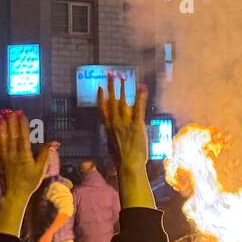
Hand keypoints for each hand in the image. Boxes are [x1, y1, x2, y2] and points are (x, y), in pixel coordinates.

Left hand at [0, 110, 55, 203]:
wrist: (15, 195)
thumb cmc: (30, 182)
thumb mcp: (41, 169)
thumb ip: (45, 154)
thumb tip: (54, 142)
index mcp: (25, 155)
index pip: (23, 136)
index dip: (22, 124)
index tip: (21, 114)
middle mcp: (13, 155)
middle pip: (12, 136)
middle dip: (10, 122)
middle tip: (9, 111)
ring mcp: (4, 158)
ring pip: (2, 141)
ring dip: (0, 129)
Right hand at [98, 74, 153, 208]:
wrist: (128, 166)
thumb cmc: (122, 161)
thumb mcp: (112, 147)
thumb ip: (112, 137)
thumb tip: (111, 134)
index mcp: (108, 128)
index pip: (102, 109)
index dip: (101, 97)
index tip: (99, 88)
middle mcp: (114, 123)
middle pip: (111, 101)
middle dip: (111, 87)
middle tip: (110, 75)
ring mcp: (125, 123)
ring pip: (122, 102)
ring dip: (122, 88)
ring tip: (123, 77)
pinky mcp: (136, 125)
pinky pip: (137, 108)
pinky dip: (140, 97)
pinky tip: (141, 88)